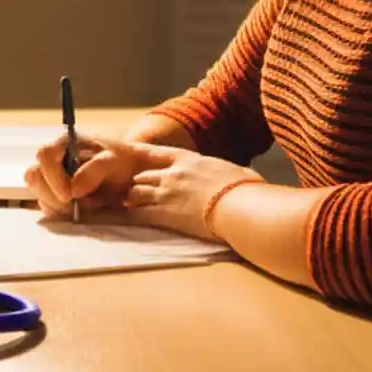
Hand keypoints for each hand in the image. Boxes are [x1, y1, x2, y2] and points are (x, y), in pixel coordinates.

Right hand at [24, 132, 145, 219]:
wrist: (131, 175)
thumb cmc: (124, 161)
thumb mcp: (116, 160)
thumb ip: (95, 170)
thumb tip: (74, 188)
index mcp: (65, 143)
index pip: (44, 155)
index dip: (52, 176)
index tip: (69, 195)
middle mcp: (54, 159)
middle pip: (34, 176)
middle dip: (53, 196)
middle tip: (76, 206)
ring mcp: (51, 178)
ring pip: (38, 194)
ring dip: (57, 206)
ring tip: (81, 208)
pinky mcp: (54, 195)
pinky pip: (47, 208)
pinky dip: (60, 214)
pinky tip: (78, 211)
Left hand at [123, 144, 264, 241]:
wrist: (241, 206)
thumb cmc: (246, 189)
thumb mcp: (233, 171)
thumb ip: (222, 173)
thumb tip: (237, 177)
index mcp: (189, 160)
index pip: (156, 152)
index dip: (140, 153)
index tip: (127, 152)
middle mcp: (172, 174)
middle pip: (141, 176)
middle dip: (137, 183)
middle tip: (134, 191)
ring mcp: (165, 193)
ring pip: (134, 193)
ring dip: (132, 200)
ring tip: (129, 206)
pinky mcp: (163, 214)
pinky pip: (137, 214)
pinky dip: (130, 216)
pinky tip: (126, 219)